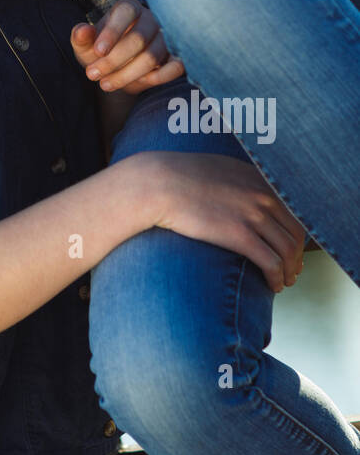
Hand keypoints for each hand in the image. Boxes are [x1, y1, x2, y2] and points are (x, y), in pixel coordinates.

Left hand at [71, 0, 184, 92]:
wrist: (120, 68)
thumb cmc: (102, 50)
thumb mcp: (86, 44)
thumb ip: (81, 37)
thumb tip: (82, 31)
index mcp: (129, 8)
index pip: (126, 12)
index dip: (112, 31)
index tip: (97, 52)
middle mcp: (152, 19)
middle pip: (138, 39)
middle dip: (112, 60)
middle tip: (92, 74)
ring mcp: (167, 38)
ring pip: (152, 56)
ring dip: (127, 75)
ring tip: (105, 84)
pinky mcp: (178, 56)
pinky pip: (176, 67)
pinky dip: (158, 78)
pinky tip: (140, 83)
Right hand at [146, 151, 306, 293]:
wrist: (158, 183)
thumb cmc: (178, 177)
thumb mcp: (217, 168)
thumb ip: (237, 180)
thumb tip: (241, 194)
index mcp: (258, 178)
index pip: (293, 210)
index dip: (296, 234)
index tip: (292, 250)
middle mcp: (262, 194)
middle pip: (295, 232)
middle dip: (297, 256)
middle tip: (292, 271)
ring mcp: (253, 214)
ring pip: (288, 250)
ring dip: (289, 270)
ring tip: (283, 282)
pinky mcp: (240, 235)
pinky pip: (271, 262)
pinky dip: (277, 277)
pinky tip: (273, 286)